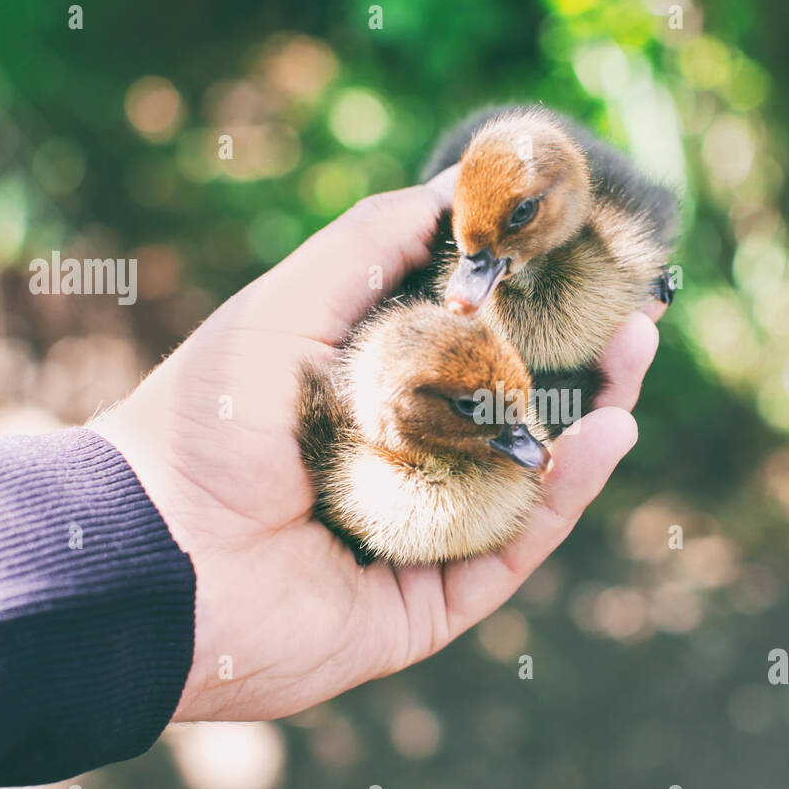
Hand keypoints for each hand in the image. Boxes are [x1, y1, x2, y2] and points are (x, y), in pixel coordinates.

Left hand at [92, 167, 662, 722]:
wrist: (155, 554)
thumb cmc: (209, 420)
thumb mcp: (290, 306)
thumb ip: (371, 245)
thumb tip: (456, 184)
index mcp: (369, 403)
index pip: (472, 354)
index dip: (533, 313)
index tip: (585, 264)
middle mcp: (401, 470)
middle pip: (514, 418)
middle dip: (579, 367)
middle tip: (634, 317)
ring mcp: (420, 540)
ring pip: (528, 483)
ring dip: (591, 423)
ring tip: (632, 360)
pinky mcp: (430, 604)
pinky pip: (513, 550)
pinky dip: (563, 496)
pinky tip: (603, 436)